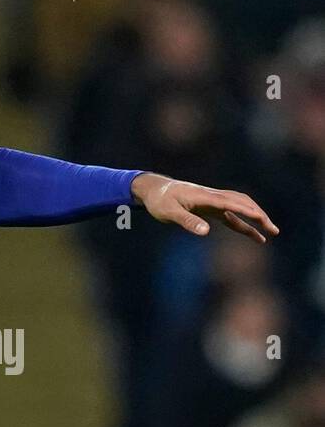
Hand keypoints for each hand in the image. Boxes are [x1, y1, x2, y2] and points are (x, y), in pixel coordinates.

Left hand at [132, 172, 279, 243]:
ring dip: (256, 217)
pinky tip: (255, 236)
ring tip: (271, 232)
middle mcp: (212, 197)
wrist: (154, 190)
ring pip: (241, 207)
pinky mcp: (211, 208)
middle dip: (258, 215)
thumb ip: (186, 221)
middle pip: (242, 203)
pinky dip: (245, 225)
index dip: (245, 210)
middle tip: (273, 229)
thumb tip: (206, 231)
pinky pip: (233, 216)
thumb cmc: (159, 201)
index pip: (229, 203)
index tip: (261, 218)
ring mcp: (213, 202)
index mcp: (204, 197)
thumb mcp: (168, 212)